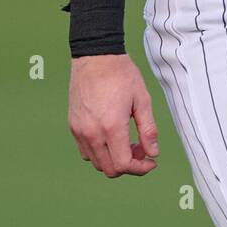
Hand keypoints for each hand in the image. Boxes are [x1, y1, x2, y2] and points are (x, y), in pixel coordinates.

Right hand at [69, 54, 159, 176]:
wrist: (96, 56)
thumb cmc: (121, 75)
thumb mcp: (142, 100)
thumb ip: (148, 130)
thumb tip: (153, 153)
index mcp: (111, 126)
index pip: (123, 165)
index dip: (140, 168)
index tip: (151, 161)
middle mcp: (92, 132)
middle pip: (110, 169)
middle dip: (129, 165)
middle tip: (140, 149)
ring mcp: (79, 130)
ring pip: (97, 163)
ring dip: (114, 159)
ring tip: (127, 142)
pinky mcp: (73, 126)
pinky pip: (86, 151)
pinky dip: (100, 152)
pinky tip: (111, 137)